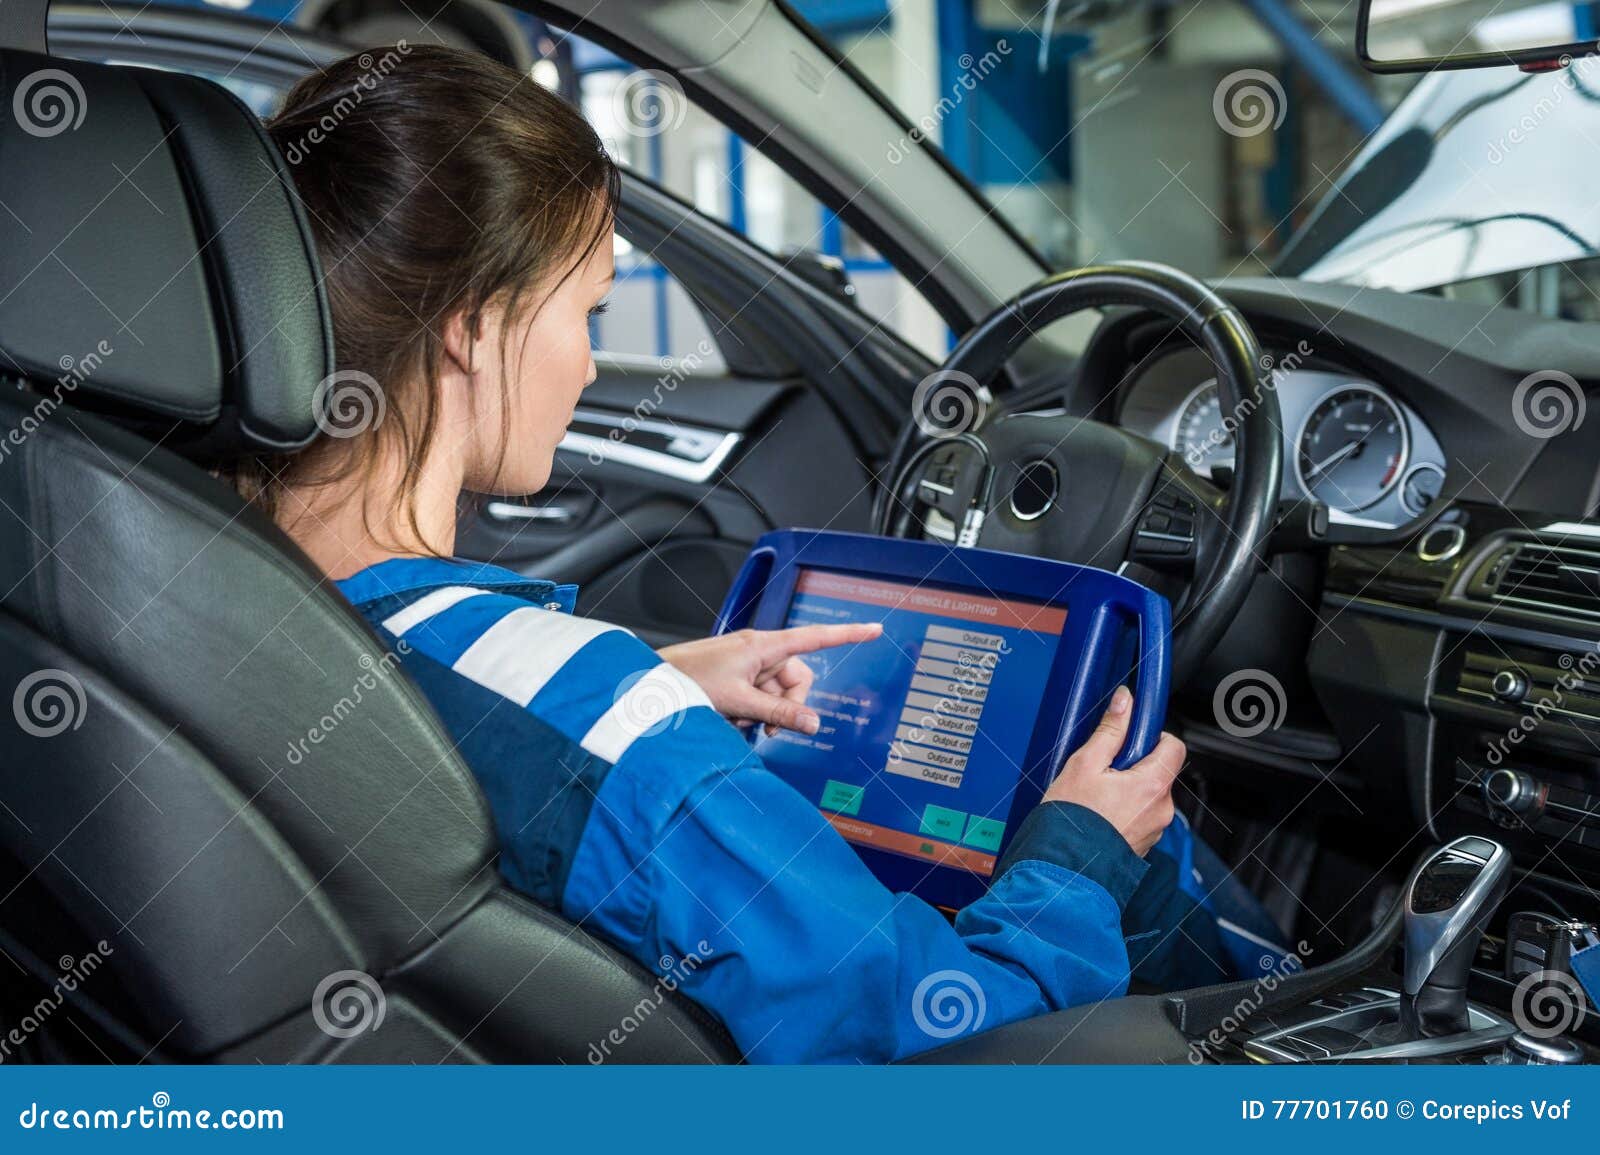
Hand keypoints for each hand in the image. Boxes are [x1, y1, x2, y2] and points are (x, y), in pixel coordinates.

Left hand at [659, 623, 882, 735]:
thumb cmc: (687, 683)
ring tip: (737, 723)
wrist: (647, 686)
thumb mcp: (739, 703)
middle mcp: (757, 651)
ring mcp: (745, 664)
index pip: (815, 638)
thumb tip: (815, 723)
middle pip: (796, 678)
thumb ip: (779, 713)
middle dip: (787, 706)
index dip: (847, 634)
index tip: (875, 628)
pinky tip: (730, 721)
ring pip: (776, 693)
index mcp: (763, 645)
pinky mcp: (734, 677)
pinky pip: (757, 697)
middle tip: (766, 729)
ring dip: (764, 713)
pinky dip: (750, 712)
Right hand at [1042, 686, 1184, 855]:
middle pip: (1158, 770)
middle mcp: (1163, 809)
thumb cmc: (1072, 821)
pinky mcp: (1143, 844)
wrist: (1063, 871)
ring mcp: (1155, 829)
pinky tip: (1098, 814)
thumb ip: (1110, 731)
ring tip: (1095, 796)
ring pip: (1148, 794)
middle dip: (1133, 764)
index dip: (1152, 735)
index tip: (1130, 736)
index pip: (1174, 745)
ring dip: (1127, 788)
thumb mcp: (1085, 764)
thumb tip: (1126, 702)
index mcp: (1154, 785)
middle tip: (1101, 770)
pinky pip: (1140, 816)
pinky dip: (1124, 810)